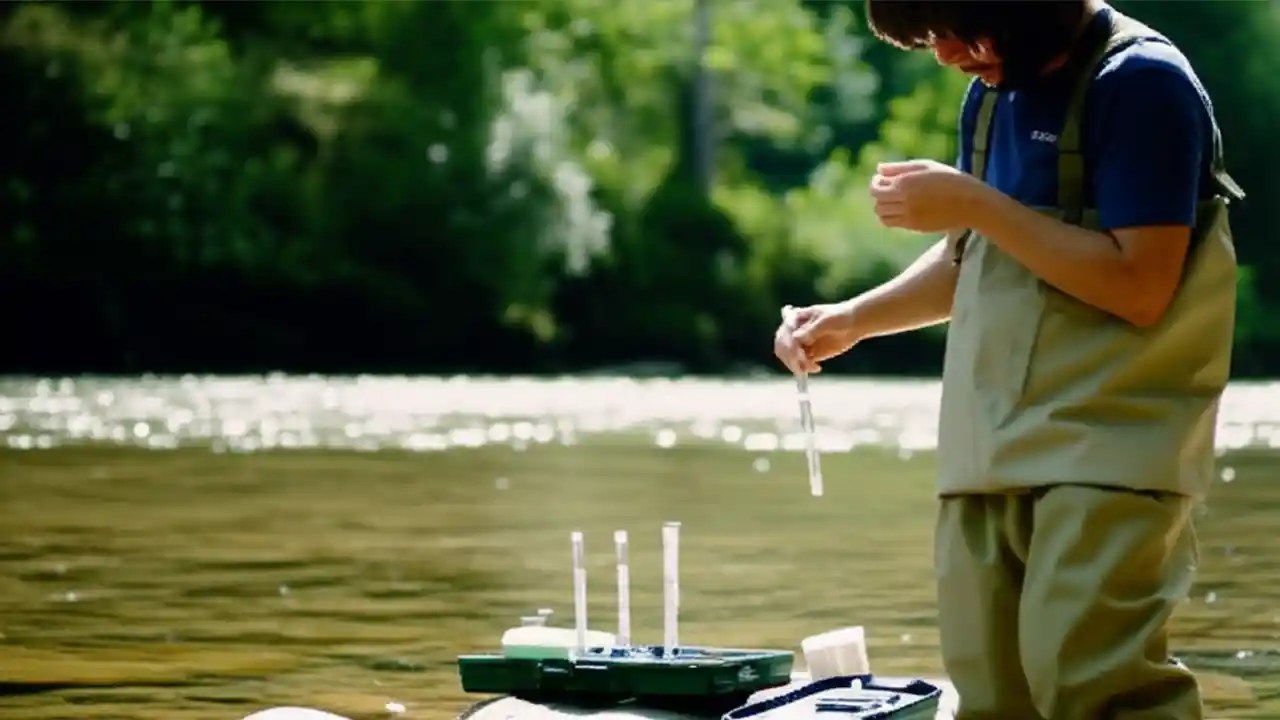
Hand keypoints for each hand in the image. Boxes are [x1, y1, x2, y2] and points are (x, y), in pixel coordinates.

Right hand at [773, 302, 859, 374]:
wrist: (853, 324)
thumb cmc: (839, 316)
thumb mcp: (826, 321)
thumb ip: (811, 330)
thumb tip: (795, 338)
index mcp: (794, 319)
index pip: (784, 333)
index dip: (788, 344)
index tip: (799, 353)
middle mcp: (793, 331)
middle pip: (782, 347)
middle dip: (790, 357)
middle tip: (802, 364)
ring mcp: (799, 344)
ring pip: (789, 358)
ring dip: (796, 365)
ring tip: (813, 367)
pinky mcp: (807, 354)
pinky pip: (800, 364)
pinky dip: (804, 369)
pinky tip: (817, 368)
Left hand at [869, 160, 986, 232]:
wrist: (971, 203)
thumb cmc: (950, 179)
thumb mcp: (926, 166)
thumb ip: (899, 167)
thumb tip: (878, 169)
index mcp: (905, 184)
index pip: (876, 188)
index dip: (876, 182)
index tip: (883, 178)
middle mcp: (904, 202)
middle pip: (877, 202)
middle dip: (878, 194)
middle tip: (888, 188)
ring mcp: (909, 217)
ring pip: (882, 215)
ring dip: (883, 207)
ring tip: (895, 199)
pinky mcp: (915, 227)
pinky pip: (893, 223)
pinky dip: (891, 216)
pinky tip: (903, 207)